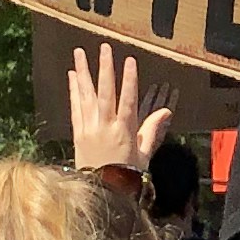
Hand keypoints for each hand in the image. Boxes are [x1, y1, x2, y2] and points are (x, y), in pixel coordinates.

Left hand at [68, 42, 176, 178]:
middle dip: (105, 68)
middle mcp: (105, 127)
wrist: (101, 191)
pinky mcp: (78, 132)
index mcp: (124, 132)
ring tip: (80, 53)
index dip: (128, 80)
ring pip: (86, 96)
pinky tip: (72, 75)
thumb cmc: (126, 175)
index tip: (129, 61)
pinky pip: (75, 107)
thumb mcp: (144, 155)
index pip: (127, 101)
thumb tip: (166, 112)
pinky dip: (73, 90)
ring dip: (83, 72)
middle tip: (104, 47)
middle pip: (105, 92)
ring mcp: (89, 128)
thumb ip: (153, 132)